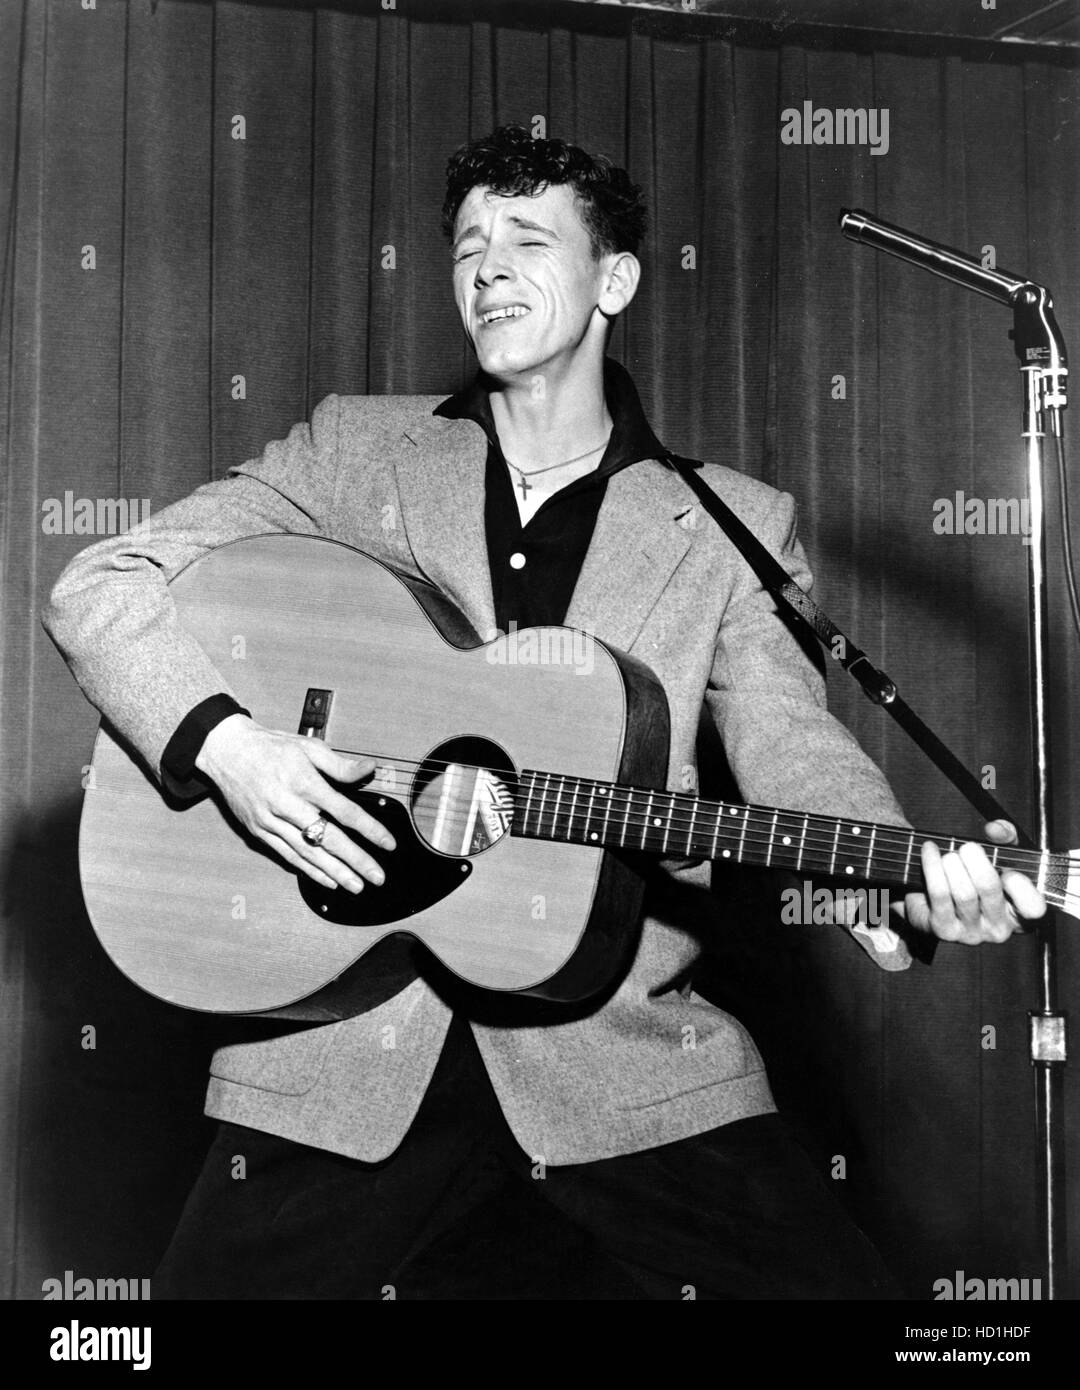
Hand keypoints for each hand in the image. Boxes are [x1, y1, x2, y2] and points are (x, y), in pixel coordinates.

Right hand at [195, 713, 394, 892]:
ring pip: (307, 852)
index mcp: (303, 781)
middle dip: (355, 860)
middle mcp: (286, 804)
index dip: (369, 829)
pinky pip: (286, 855)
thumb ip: (340, 765)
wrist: (226, 750)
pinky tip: (327, 880)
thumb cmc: (270, 747)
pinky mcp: (258, 831)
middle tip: (377, 877)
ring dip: (334, 872)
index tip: (388, 843)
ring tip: (356, 886)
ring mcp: (270, 820)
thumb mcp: (308, 747)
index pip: (344, 811)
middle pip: (328, 838)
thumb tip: (369, 769)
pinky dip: (308, 870)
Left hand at [901, 819, 1045, 943]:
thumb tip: (995, 829)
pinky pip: (939, 893)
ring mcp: (971, 933)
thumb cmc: (975, 875)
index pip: (1034, 908)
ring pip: (963, 892)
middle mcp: (999, 929)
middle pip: (989, 888)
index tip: (1006, 869)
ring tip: (948, 855)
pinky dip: (932, 866)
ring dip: (952, 863)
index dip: (1020, 885)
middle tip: (967, 848)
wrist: (932, 900)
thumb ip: (1006, 836)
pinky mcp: (944, 930)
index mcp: (1021, 914)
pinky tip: (929, 851)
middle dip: (975, 860)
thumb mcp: (999, 853)